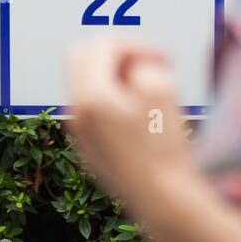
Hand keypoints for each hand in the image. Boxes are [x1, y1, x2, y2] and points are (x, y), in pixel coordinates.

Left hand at [64, 33, 192, 215]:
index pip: (103, 44)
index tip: (163, 58)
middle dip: (116, 54)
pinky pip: (90, 106)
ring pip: (85, 82)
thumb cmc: (164, 146)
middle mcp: (76, 110)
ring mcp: (78, 130)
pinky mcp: (86, 146)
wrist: (161, 197)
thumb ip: (142, 64)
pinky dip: (109, 98)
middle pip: (82, 57)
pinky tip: (138, 114)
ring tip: (147, 92)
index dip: (137, 44)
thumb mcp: (163, 89)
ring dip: (113, 76)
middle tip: (147, 66)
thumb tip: (131, 66)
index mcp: (92, 94)